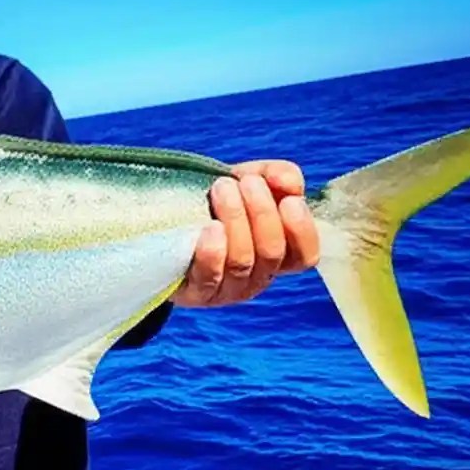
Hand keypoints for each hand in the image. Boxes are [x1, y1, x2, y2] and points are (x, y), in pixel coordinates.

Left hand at [171, 160, 320, 307]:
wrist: (164, 220)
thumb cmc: (215, 202)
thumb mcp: (247, 181)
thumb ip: (275, 176)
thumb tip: (290, 182)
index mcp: (276, 255)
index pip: (304, 256)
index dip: (302, 231)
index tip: (290, 200)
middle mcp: (256, 277)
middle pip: (271, 253)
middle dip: (262, 214)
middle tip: (246, 182)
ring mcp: (226, 289)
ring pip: (241, 261)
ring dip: (236, 220)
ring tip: (222, 188)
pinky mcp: (195, 292)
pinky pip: (210, 277)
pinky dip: (213, 252)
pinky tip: (210, 227)